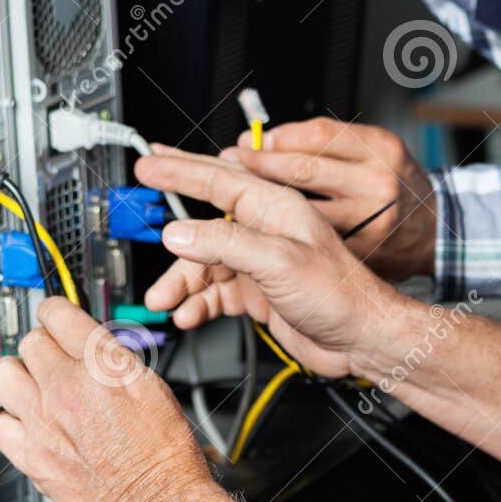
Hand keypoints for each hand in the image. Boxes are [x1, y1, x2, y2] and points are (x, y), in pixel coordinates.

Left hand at [0, 298, 212, 501]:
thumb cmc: (165, 456)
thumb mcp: (153, 387)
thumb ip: (114, 361)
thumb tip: (94, 347)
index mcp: (100, 366)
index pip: (56, 314)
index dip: (56, 313)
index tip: (56, 318)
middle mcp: (66, 389)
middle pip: (29, 342)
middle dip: (43, 345)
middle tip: (54, 359)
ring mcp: (43, 424)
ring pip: (3, 375)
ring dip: (18, 375)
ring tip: (34, 387)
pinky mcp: (31, 457)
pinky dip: (8, 420)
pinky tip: (27, 424)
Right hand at [136, 149, 406, 378]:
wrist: (362, 339)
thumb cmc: (341, 293)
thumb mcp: (278, 262)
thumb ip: (225, 243)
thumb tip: (179, 232)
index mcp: (274, 208)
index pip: (217, 179)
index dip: (179, 170)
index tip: (149, 162)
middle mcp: (265, 230)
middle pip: (203, 223)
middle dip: (170, 231)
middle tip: (138, 222)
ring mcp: (260, 262)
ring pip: (205, 264)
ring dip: (182, 283)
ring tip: (165, 299)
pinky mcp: (259, 292)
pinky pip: (216, 292)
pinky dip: (198, 303)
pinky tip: (189, 315)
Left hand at [224, 117, 436, 280]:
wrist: (431, 234)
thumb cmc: (394, 187)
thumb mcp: (373, 151)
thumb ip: (325, 143)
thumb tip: (262, 139)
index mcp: (381, 151)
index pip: (318, 136)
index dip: (276, 138)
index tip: (248, 141)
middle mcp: (377, 185)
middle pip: (304, 171)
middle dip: (258, 164)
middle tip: (230, 160)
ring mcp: (369, 224)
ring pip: (301, 210)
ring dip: (263, 200)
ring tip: (238, 194)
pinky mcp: (360, 255)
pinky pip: (310, 242)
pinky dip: (281, 234)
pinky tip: (261, 229)